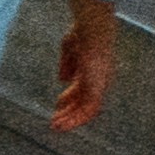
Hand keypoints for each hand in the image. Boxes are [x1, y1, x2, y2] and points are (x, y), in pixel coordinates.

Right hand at [53, 0, 119, 131]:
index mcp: (94, 68)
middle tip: (54, 122)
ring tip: (56, 127)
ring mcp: (99, 83)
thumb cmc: (81, 32)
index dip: (69, 99)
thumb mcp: (70, 49)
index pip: (83, 89)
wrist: (92, 27)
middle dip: (69, 113)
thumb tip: (62, 79)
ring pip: (88, 109)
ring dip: (71, 119)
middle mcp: (100, 78)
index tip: (56, 106)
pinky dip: (75, 118)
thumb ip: (67, 64)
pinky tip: (62, 124)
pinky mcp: (97, 86)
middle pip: (86, 101)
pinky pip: (89, 109)